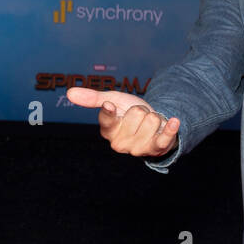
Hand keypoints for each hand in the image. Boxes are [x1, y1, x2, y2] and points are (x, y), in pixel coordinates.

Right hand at [65, 86, 180, 156]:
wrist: (152, 124)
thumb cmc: (129, 112)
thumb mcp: (112, 101)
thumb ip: (93, 98)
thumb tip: (69, 93)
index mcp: (108, 131)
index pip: (107, 118)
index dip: (110, 111)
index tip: (111, 106)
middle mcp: (120, 144)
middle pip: (136, 113)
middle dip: (141, 109)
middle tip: (140, 117)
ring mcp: (138, 149)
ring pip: (151, 120)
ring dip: (154, 116)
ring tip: (149, 124)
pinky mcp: (156, 150)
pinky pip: (164, 138)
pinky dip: (170, 128)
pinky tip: (174, 121)